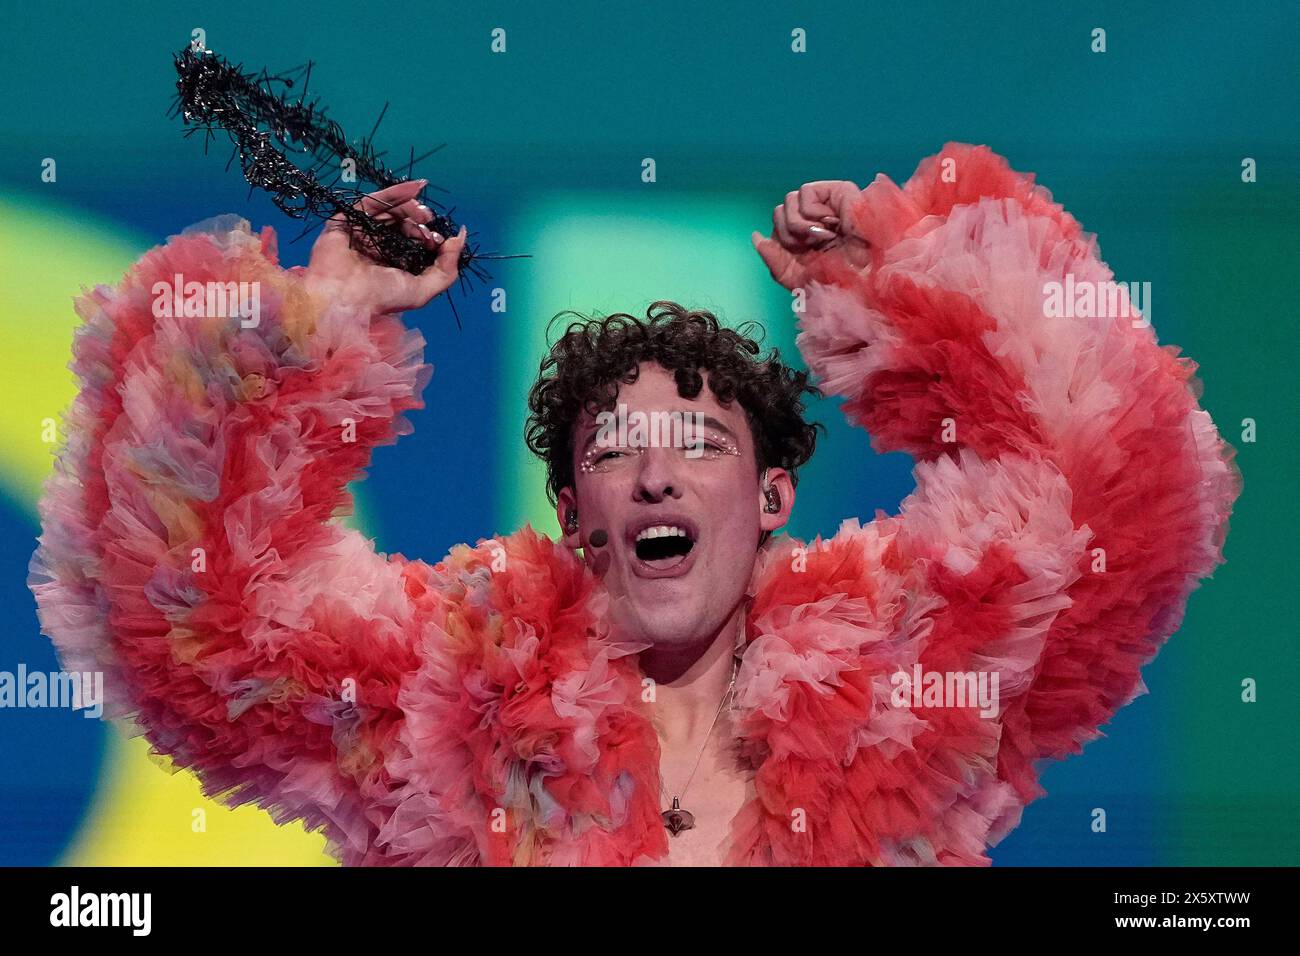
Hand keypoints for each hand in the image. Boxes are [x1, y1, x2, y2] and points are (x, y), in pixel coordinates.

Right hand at [306, 180, 466, 312]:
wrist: (343, 298)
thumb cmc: (381, 298)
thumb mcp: (424, 290)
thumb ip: (447, 268)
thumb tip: (460, 237)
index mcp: (394, 264)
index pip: (417, 242)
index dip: (431, 237)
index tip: (438, 240)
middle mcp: (379, 247)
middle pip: (405, 224)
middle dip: (421, 221)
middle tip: (428, 223)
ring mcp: (363, 232)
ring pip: (391, 211)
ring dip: (410, 207)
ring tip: (422, 214)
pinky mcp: (347, 221)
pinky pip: (372, 202)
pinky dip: (394, 193)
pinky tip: (415, 188)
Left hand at [751, 180, 868, 290]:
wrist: (864, 281)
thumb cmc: (836, 281)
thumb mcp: (795, 276)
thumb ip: (772, 258)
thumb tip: (755, 236)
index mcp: (805, 233)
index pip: (777, 223)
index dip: (782, 240)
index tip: (802, 254)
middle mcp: (814, 215)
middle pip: (780, 209)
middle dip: (789, 234)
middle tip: (812, 247)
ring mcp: (828, 201)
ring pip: (789, 199)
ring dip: (800, 225)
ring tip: (822, 237)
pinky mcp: (841, 191)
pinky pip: (807, 192)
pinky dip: (812, 213)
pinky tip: (829, 226)